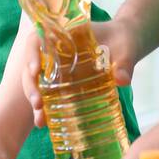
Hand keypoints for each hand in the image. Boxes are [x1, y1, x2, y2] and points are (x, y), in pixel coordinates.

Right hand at [20, 15, 139, 129]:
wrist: (127, 45)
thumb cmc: (124, 41)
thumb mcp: (126, 49)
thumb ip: (124, 62)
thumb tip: (122, 81)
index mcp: (64, 35)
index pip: (37, 39)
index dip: (31, 54)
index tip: (35, 70)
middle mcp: (56, 51)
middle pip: (32, 65)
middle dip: (31, 85)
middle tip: (38, 103)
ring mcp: (58, 67)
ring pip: (37, 82)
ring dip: (35, 100)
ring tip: (40, 120)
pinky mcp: (65, 82)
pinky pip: (49, 93)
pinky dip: (45, 107)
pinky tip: (45, 123)